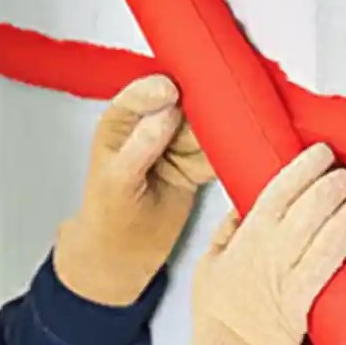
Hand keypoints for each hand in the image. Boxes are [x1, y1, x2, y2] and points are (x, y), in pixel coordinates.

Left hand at [53, 75, 213, 305]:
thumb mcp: (117, 181)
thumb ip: (140, 146)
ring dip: (220, 127)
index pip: (142, 96)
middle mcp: (150, 127)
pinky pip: (217, 151)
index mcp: (121, 123)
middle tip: (219, 105)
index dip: (161, 90)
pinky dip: (229, 151)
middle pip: (182, 105)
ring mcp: (175, 145)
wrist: (123, 254)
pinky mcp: (196, 164)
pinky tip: (238, 149)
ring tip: (234, 128)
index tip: (175, 93)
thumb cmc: (107, 216)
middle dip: (201, 104)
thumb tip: (166, 113)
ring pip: (204, 125)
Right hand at [186, 143, 345, 344]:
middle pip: (307, 201)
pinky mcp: (307, 296)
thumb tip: (241, 206)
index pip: (277, 187)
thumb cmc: (218, 319)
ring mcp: (288, 272)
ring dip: (344, 204)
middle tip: (342, 172)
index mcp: (245, 236)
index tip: (318, 152)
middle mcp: (269, 249)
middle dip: (331, 180)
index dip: (303, 166)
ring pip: (322, 225)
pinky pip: (330, 259)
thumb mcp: (208, 265)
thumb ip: (227, 232)